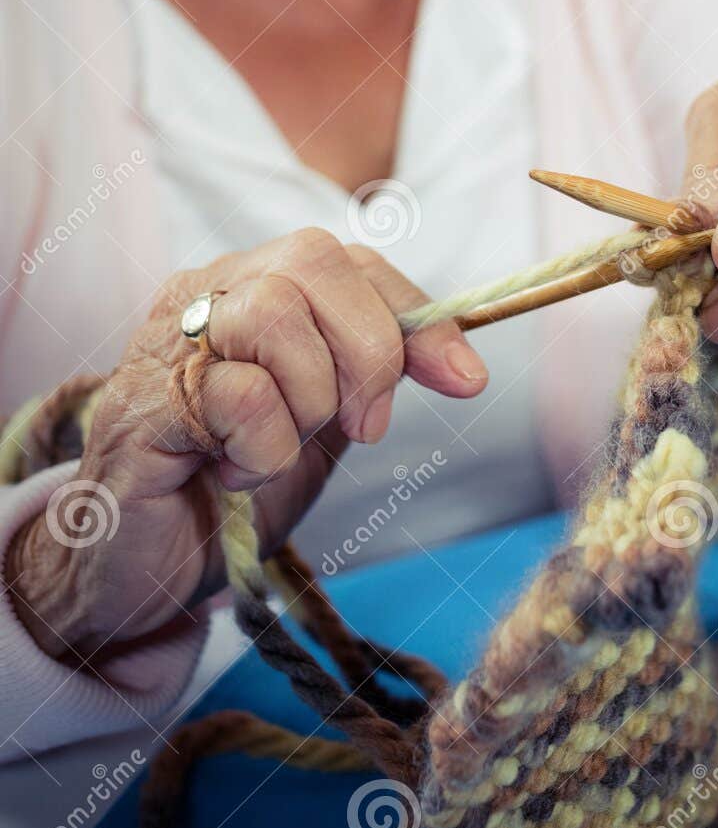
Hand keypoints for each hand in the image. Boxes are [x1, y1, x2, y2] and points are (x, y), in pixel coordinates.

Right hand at [6, 229, 485, 660]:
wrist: (142, 568)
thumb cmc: (231, 482)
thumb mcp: (325, 417)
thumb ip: (377, 373)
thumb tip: (465, 365)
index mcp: (251, 282)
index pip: (352, 259)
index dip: (417, 314)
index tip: (465, 380)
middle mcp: (204, 291)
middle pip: (314, 261)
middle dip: (368, 351)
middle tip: (360, 428)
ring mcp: (168, 341)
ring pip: (275, 315)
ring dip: (309, 401)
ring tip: (278, 450)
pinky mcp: (147, 404)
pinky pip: (242, 397)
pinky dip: (266, 451)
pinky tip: (236, 475)